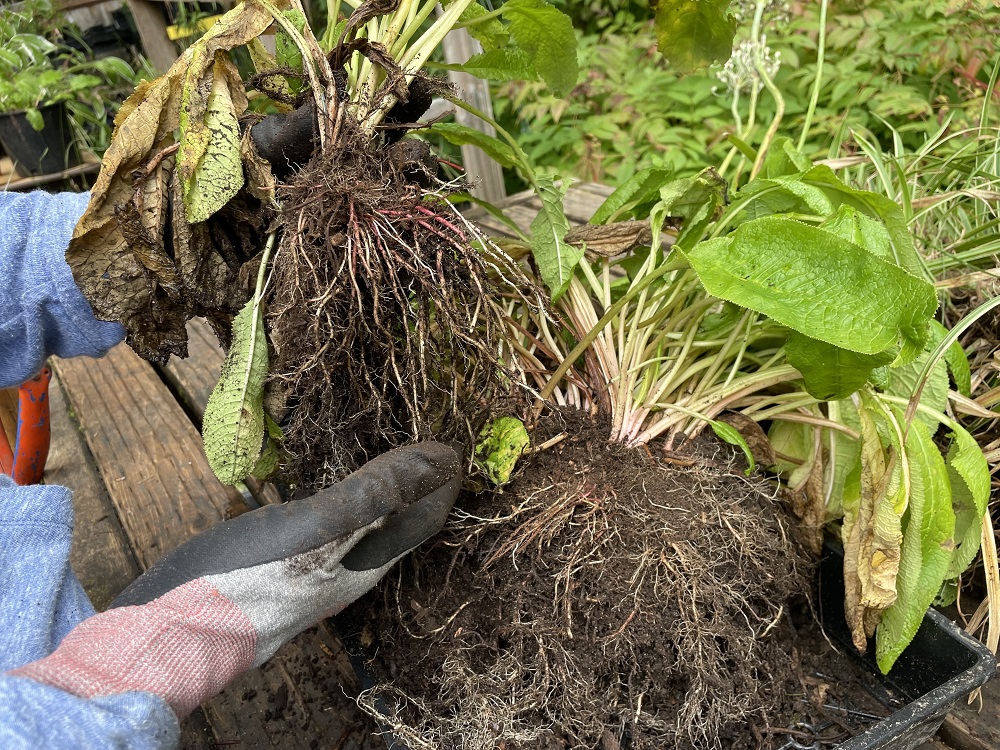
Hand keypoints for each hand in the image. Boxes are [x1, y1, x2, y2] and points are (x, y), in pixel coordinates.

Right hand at [10, 442, 459, 717]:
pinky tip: (323, 472)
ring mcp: (319, 566)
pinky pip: (331, 517)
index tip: (451, 432)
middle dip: (416, 475)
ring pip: (368, 516)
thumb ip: (378, 492)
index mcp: (372, 560)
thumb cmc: (251, 580)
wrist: (174, 631)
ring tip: (381, 439)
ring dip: (381, 480)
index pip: (428, 512)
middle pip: (402, 514)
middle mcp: (354, 566)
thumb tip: (442, 459)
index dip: (443, 473)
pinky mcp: (286, 561)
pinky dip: (341, 488)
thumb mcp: (319, 529)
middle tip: (419, 426)